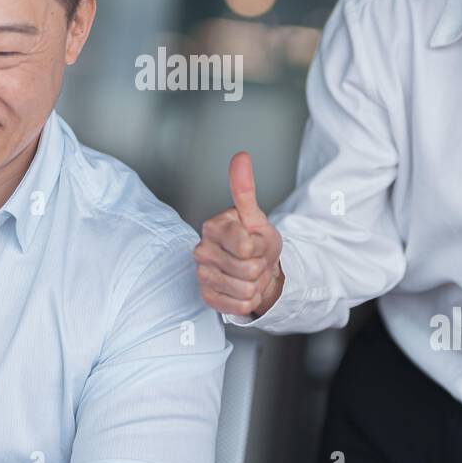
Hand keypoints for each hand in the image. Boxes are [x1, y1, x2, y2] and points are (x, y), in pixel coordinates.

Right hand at [194, 152, 284, 317]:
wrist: (255, 269)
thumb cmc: (255, 241)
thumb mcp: (256, 217)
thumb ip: (245, 189)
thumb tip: (241, 157)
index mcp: (213, 227)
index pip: (245, 245)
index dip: (260, 246)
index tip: (255, 241)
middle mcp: (202, 250)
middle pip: (248, 268)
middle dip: (259, 266)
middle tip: (254, 259)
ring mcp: (202, 274)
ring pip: (245, 289)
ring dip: (255, 284)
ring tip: (249, 274)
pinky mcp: (206, 296)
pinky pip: (239, 305)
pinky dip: (249, 300)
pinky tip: (242, 288)